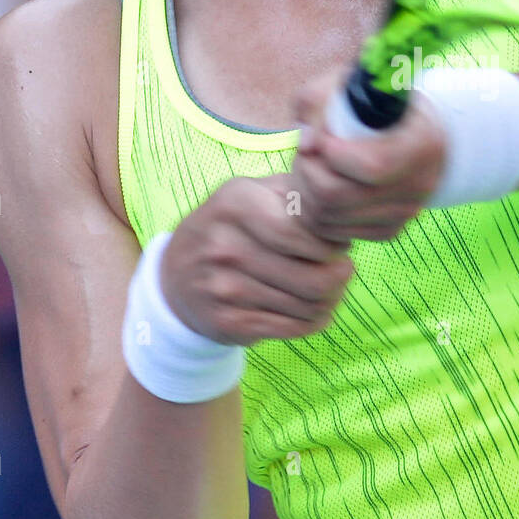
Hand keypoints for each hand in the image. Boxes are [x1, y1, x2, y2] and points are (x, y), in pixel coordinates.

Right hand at [160, 172, 354, 345]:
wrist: (176, 278)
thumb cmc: (230, 227)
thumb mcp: (251, 192)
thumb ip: (295, 191)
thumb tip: (340, 205)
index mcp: (235, 204)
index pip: (303, 233)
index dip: (333, 243)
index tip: (339, 243)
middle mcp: (225, 246)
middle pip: (314, 277)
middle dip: (341, 275)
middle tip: (343, 268)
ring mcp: (225, 289)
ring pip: (309, 306)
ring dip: (332, 299)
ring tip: (331, 287)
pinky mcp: (229, 323)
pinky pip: (294, 328)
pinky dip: (316, 320)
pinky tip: (315, 308)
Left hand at [290, 66, 447, 242]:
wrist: (410, 131)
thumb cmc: (375, 102)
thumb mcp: (349, 84)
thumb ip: (319, 101)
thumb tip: (305, 144)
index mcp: (422, 144)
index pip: (371, 166)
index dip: (331, 152)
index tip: (321, 135)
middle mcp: (419, 185)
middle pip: (337, 196)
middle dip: (306, 172)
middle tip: (305, 152)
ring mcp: (405, 213)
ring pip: (327, 218)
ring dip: (303, 192)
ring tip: (307, 167)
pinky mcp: (388, 231)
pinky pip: (333, 233)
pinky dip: (313, 212)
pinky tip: (318, 187)